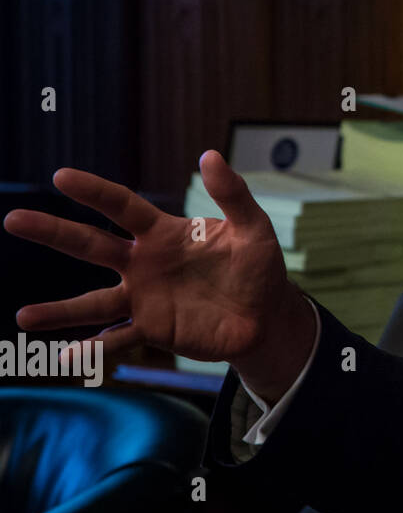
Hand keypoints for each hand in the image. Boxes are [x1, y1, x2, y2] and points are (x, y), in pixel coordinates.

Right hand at [3, 150, 314, 400]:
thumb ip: (233, 194)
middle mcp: (145, 263)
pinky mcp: (154, 329)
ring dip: (60, 311)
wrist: (266, 314)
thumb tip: (211, 154)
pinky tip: (65, 357)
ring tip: (24, 317)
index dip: (94, 191)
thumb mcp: (253, 228)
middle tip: (13, 220)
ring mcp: (145, 298)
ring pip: (94, 303)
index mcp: (165, 233)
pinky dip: (94, 350)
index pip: (122, 206)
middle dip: (53, 232)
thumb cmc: (257, 266)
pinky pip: (118, 340)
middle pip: (91, 245)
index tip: (61, 176)